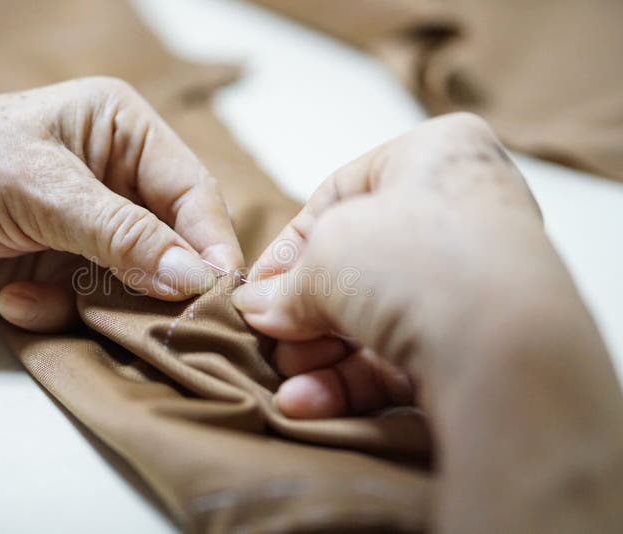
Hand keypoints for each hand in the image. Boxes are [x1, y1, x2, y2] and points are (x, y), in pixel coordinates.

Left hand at [0, 77, 242, 331]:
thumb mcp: (44, 191)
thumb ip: (124, 236)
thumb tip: (196, 277)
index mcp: (121, 132)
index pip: (191, 191)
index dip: (210, 242)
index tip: (222, 292)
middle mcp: (113, 179)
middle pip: (171, 242)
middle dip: (160, 282)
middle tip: (166, 322)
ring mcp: (87, 228)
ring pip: (134, 282)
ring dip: (101, 303)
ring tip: (60, 299)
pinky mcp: (60, 268)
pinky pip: (88, 305)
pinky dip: (55, 310)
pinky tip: (13, 297)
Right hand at [234, 112, 552, 416]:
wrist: (504, 345)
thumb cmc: (410, 260)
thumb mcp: (326, 257)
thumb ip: (286, 286)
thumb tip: (254, 309)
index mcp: (437, 154)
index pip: (339, 196)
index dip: (287, 249)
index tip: (255, 292)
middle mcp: (464, 213)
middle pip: (356, 266)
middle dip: (304, 313)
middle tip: (269, 343)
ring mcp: (475, 282)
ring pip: (376, 319)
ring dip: (320, 356)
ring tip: (284, 379)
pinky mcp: (480, 345)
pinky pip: (403, 355)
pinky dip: (351, 381)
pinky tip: (307, 403)